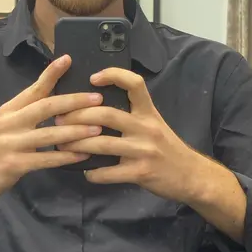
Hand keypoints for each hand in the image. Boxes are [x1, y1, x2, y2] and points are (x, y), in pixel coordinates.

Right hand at [0, 56, 102, 202]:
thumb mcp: (8, 123)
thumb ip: (29, 110)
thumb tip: (60, 98)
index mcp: (10, 109)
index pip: (34, 88)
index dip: (51, 73)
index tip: (68, 59)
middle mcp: (10, 122)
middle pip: (46, 107)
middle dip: (74, 102)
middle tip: (97, 99)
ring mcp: (12, 143)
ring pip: (49, 134)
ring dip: (76, 131)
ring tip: (97, 129)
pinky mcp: (15, 164)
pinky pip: (46, 159)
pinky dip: (66, 156)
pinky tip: (83, 154)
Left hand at [55, 68, 195, 203]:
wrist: (191, 175)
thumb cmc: (168, 148)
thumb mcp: (154, 124)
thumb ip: (132, 115)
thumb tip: (97, 108)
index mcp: (149, 112)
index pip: (134, 83)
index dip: (113, 75)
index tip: (93, 77)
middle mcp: (146, 128)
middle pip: (107, 114)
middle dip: (78, 116)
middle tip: (59, 117)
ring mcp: (143, 151)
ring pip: (102, 144)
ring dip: (77, 144)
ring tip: (62, 143)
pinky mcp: (140, 173)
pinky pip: (109, 173)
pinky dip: (93, 172)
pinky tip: (86, 171)